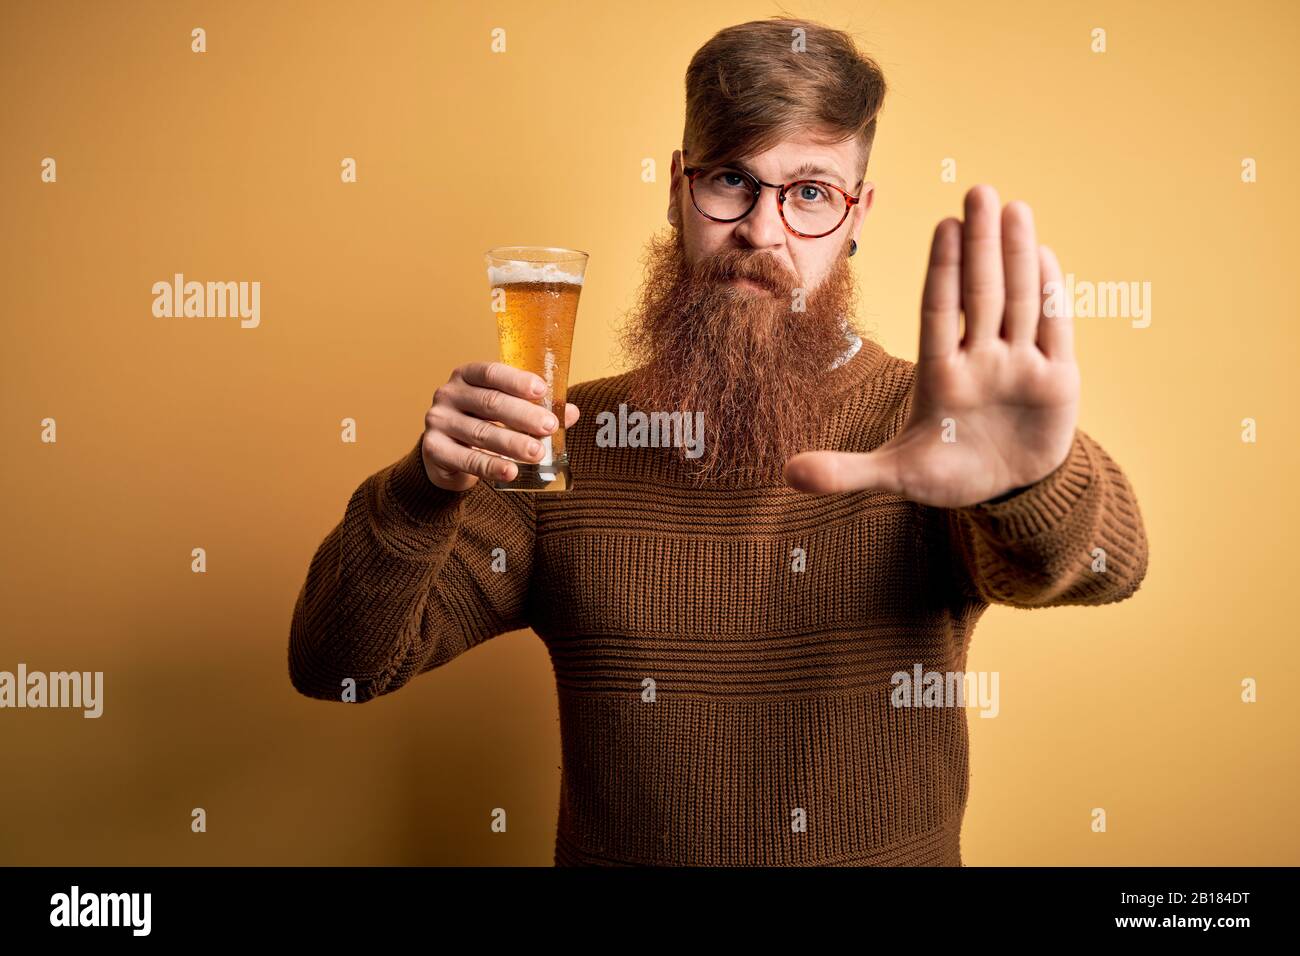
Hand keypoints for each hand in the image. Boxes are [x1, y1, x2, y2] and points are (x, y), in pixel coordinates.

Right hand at [421, 361, 580, 490]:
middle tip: (549, 427)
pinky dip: (491, 466)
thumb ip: (536, 409)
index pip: (491, 373)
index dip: (517, 381)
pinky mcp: (434, 449)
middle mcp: (449, 394)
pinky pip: (467, 459)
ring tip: (538, 453)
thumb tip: (571, 412)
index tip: (542, 390)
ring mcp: (438, 421)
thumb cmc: (481, 424)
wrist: (446, 455)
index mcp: (467, 376)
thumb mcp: (506, 413)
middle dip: (523, 416)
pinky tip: (511, 471)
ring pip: (481, 433)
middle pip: (489, 403)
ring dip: (512, 443)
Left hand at [784, 185, 1079, 506]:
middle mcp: (980, 361)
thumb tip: (787, 474)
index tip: (945, 225)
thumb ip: (846, 472)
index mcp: (940, 377)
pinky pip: (1056, 329)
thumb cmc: (947, 472)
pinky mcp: (1058, 381)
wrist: (1005, 490)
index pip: (940, 312)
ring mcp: (1020, 367)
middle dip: (981, 245)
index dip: (944, 271)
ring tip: (1013, 208)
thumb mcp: (896, 474)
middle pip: (981, 294)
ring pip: (1020, 302)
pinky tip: (1044, 254)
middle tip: (978, 191)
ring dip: (1017, 255)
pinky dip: (1052, 295)